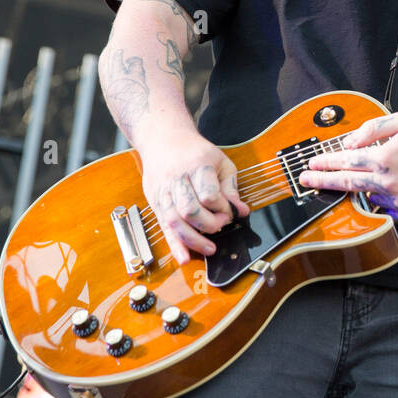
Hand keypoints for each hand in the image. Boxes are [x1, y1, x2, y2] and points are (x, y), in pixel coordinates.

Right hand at [137, 130, 249, 265]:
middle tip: (221, 224)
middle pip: (190, 210)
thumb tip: (242, 211)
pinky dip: (174, 246)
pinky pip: (164, 228)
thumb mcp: (221, 162)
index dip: (221, 208)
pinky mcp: (155, 202)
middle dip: (209, 224)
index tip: (229, 210)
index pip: (208, 194)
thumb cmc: (196, 152)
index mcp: (197, 165)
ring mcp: (163, 192)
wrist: (163, 139)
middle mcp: (177, 179)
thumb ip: (231, 188)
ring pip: (174, 222)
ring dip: (193, 240)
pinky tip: (185, 258)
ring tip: (210, 249)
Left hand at [299, 111, 397, 223]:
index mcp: (386, 156)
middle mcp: (390, 181)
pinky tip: (392, 187)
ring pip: (367, 196)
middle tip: (305, 180)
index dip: (325, 162)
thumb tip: (347, 143)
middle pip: (347, 182)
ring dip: (355, 189)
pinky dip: (382, 198)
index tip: (311, 163)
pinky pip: (386, 208)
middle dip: (323, 180)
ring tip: (350, 181)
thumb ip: (372, 129)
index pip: (346, 162)